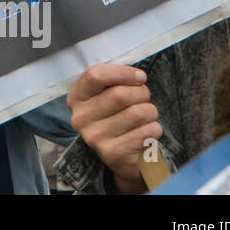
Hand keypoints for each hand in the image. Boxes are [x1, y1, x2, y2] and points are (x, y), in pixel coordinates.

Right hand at [66, 63, 160, 193]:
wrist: (121, 156)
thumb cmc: (116, 116)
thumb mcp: (105, 95)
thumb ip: (113, 80)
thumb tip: (138, 76)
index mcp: (76, 98)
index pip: (95, 75)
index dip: (123, 73)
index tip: (139, 77)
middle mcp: (80, 118)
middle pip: (120, 94)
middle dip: (141, 93)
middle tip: (144, 98)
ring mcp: (95, 138)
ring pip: (138, 112)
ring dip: (150, 111)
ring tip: (145, 115)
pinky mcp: (113, 153)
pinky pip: (147, 131)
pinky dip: (154, 128)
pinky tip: (145, 132)